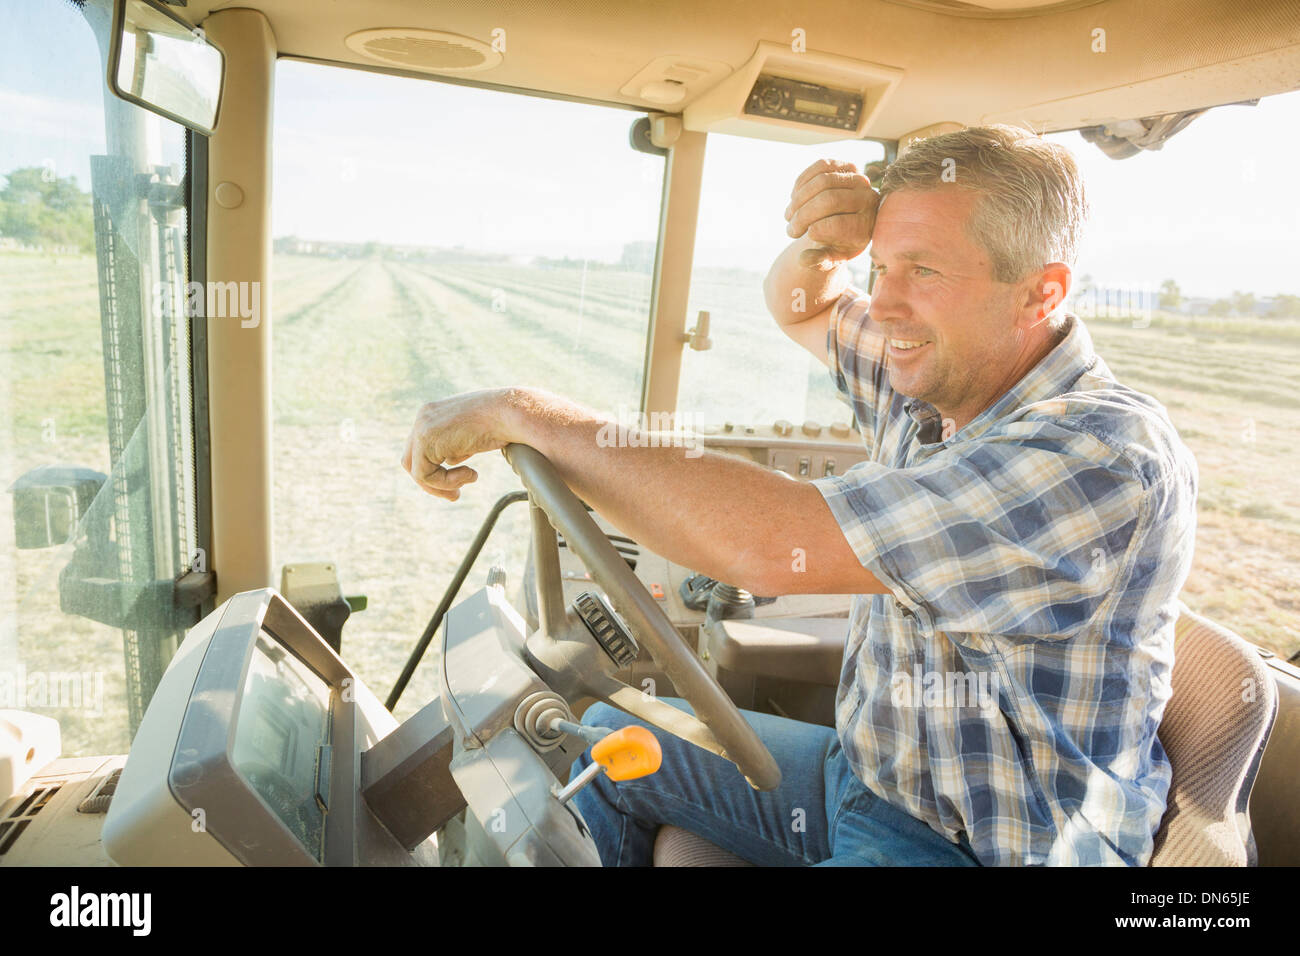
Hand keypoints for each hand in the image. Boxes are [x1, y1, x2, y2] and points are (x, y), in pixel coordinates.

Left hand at [401, 386, 519, 499]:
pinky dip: (446, 482)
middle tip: (456, 495)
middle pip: (411, 460)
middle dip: (433, 482)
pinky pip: (425, 475)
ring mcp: (422, 427)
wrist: (512, 413)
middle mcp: (423, 417)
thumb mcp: (473, 434)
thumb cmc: (503, 422)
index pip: (420, 449)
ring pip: (416, 471)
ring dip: (441, 485)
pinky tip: (472, 474)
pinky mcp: (426, 440)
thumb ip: (456, 445)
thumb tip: (449, 461)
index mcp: (433, 413)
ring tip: (470, 478)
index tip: (459, 483)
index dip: (437, 471)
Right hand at [784, 159, 879, 266]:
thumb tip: (804, 259)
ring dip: (798, 200)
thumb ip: (820, 261)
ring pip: (822, 181)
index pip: (839, 224)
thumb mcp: (832, 258)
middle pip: (828, 200)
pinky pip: (821, 166)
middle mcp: (868, 199)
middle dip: (802, 215)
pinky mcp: (847, 166)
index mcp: (866, 225)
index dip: (816, 230)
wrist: (847, 223)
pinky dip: (802, 182)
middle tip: (791, 231)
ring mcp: (858, 179)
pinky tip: (794, 198)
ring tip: (789, 216)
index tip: (805, 236)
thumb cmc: (838, 244)